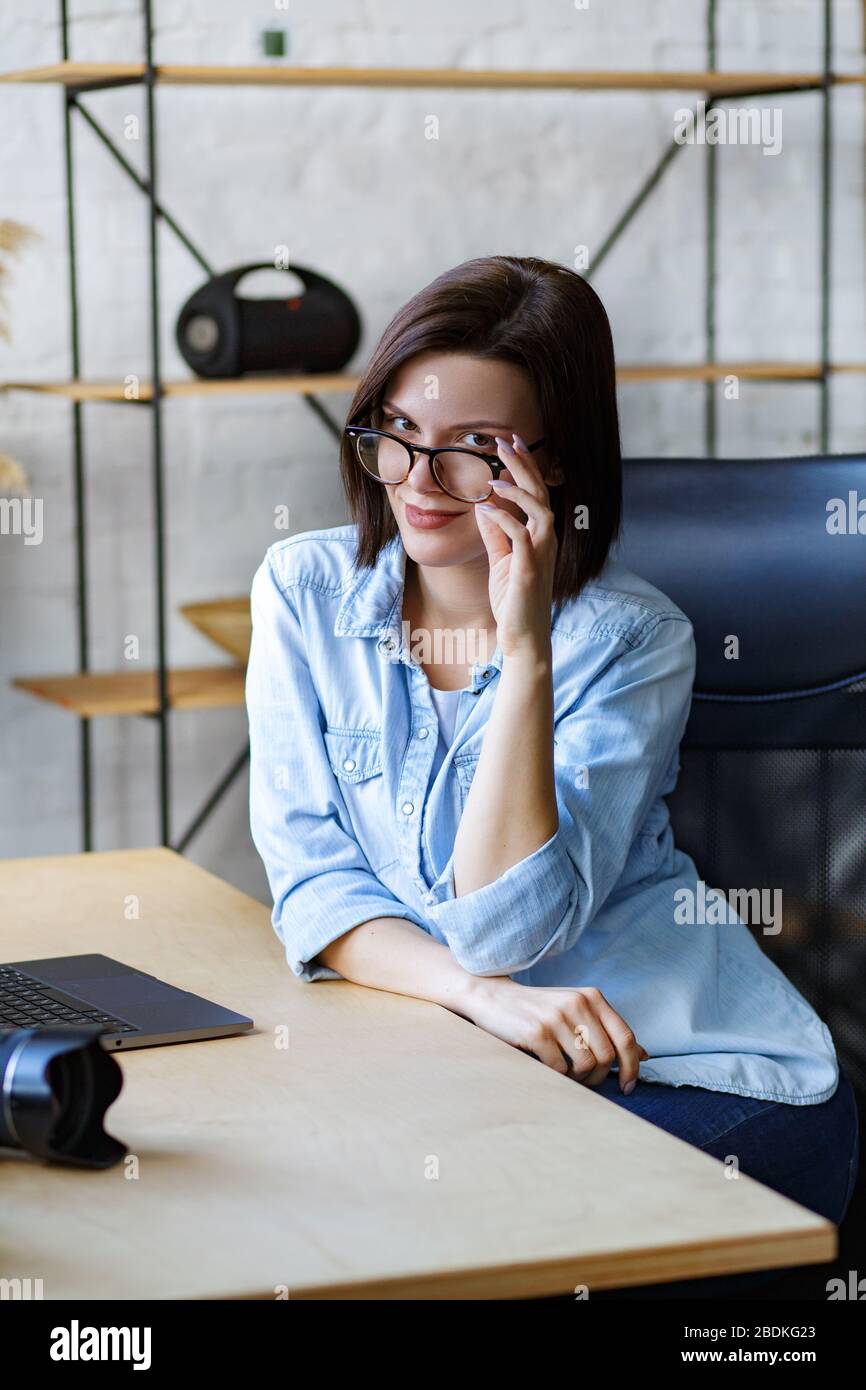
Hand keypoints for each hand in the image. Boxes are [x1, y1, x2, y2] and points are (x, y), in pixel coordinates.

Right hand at [461, 975, 649, 1092]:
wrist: (492, 997)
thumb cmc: (539, 1010)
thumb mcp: (576, 1011)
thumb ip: (607, 1030)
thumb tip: (644, 1055)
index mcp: (592, 997)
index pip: (625, 1037)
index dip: (631, 1066)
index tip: (628, 1086)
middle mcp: (577, 1003)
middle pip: (606, 1057)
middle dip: (598, 1077)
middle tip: (584, 1080)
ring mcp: (556, 1017)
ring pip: (585, 1066)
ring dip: (577, 1079)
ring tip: (564, 1072)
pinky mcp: (536, 1032)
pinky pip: (560, 1069)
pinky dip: (556, 1075)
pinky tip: (545, 1065)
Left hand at [474, 432, 557, 658]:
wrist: (522, 636)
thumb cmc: (514, 600)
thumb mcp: (501, 560)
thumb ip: (495, 533)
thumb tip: (483, 507)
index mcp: (540, 536)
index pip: (536, 492)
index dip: (525, 466)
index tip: (511, 442)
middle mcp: (546, 541)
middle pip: (540, 493)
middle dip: (524, 465)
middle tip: (506, 441)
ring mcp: (541, 554)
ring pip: (539, 510)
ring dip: (517, 489)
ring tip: (494, 475)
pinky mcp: (530, 570)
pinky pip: (520, 536)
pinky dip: (503, 519)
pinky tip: (485, 507)